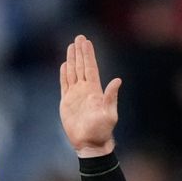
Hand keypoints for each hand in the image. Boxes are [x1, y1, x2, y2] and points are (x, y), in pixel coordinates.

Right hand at [59, 34, 120, 156]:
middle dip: (80, 52)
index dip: (88, 55)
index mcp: (95, 90)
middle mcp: (85, 90)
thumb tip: (117, 80)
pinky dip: (64, 74)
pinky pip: (65, 84)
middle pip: (81, 66)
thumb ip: (111, 96)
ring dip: (72, 59)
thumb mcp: (110, 113)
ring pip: (73, 72)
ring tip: (71, 46)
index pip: (91, 68)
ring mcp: (75, 95)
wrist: (90, 143)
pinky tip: (64, 65)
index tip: (86, 42)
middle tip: (79, 37)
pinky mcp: (67, 102)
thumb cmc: (102, 130)